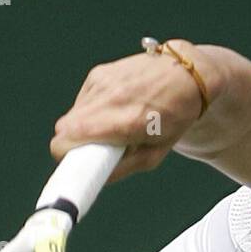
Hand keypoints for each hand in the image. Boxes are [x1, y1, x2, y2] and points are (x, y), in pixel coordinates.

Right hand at [49, 40, 216, 183]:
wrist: (186, 75)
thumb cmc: (174, 117)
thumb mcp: (155, 154)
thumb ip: (122, 169)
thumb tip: (94, 178)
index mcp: (126, 122)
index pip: (71, 136)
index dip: (64, 153)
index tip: (72, 161)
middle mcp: (111, 99)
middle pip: (64, 127)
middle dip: (73, 142)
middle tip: (93, 148)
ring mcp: (103, 82)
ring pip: (72, 114)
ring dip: (83, 125)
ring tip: (110, 126)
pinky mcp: (99, 73)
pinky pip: (82, 100)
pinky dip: (90, 109)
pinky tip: (112, 108)